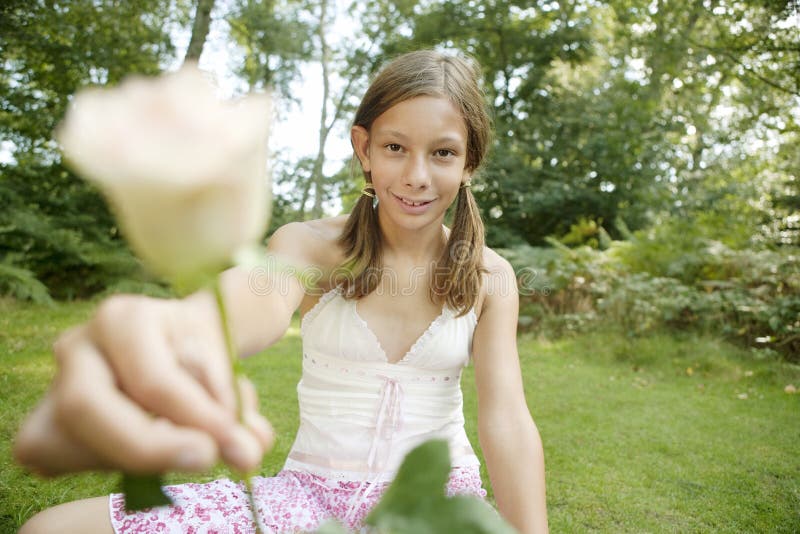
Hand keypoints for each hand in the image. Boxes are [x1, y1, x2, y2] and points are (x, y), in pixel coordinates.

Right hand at [13, 294, 273, 475]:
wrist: (182, 343)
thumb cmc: (203, 352)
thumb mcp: (228, 370)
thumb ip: (237, 408)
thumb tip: (248, 452)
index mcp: (123, 318)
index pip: (152, 378)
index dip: (193, 417)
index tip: (235, 441)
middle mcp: (78, 345)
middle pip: (85, 406)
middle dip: (147, 446)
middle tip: (205, 459)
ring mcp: (54, 383)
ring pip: (67, 440)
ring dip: (132, 458)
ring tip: (185, 447)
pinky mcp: (45, 421)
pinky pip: (57, 457)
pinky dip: (106, 465)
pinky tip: (150, 454)